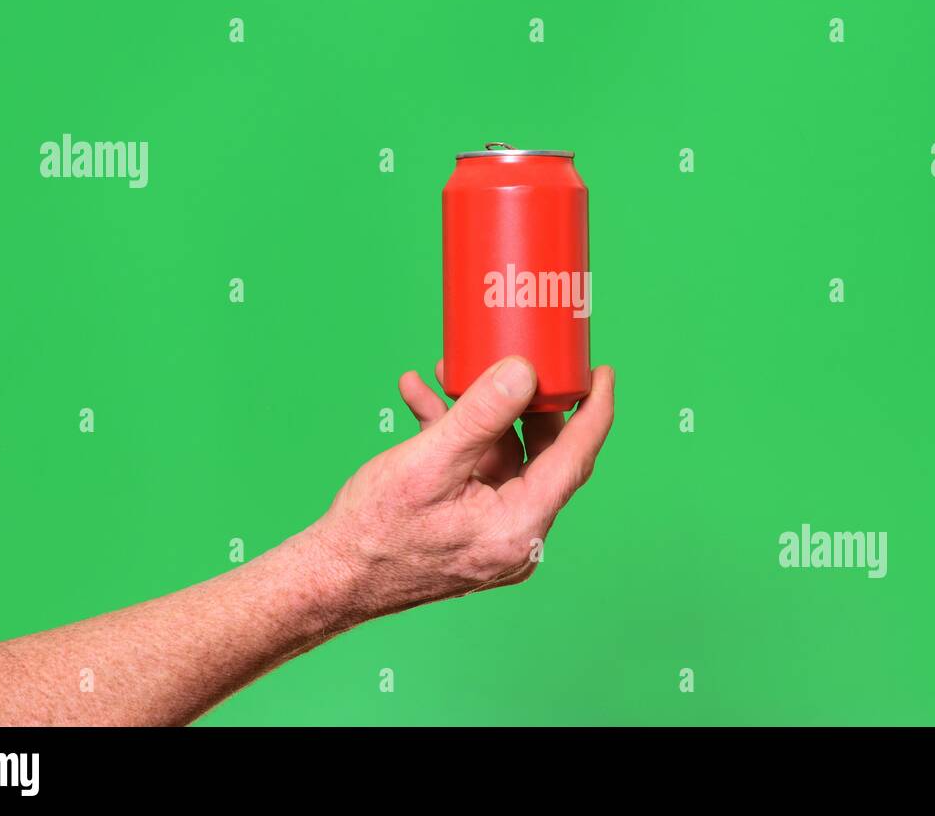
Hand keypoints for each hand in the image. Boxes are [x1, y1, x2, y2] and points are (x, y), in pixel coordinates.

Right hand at [307, 357, 614, 622]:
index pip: (576, 458)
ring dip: (475, 412)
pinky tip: (422, 400)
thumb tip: (524, 372)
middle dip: (520, 399)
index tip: (601, 372)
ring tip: (446, 370)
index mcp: (520, 526)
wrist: (332, 577)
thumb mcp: (430, 461)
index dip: (593, 410)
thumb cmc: (375, 531)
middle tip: (517, 357)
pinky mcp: (471, 528)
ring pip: (502, 456)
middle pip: (540, 453)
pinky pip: (476, 471)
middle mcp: (517, 536)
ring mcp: (494, 534)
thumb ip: (481, 414)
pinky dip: (455, 436)